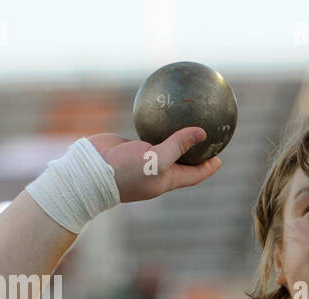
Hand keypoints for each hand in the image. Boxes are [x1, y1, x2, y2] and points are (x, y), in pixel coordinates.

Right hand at [86, 127, 220, 202]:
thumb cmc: (125, 171)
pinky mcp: (128, 147)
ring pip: (163, 145)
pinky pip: (145, 134)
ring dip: (174, 136)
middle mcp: (156, 171)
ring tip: (186, 119)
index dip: (207, 168)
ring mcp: (141, 159)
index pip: (193, 175)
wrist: (88, 171)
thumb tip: (202, 132)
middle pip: (181, 161)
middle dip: (194, 152)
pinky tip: (158, 109)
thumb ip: (178, 146)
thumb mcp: (157, 160)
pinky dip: (153, 125)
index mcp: (166, 180)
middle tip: (206, 135)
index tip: (219, 159)